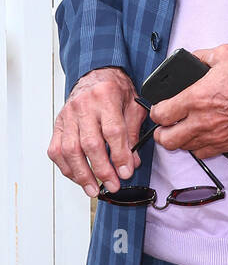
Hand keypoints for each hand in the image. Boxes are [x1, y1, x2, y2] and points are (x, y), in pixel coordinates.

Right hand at [47, 66, 146, 197]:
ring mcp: (68, 116)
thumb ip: (133, 132)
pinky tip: (78, 177)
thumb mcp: (133, 105)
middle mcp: (84, 106)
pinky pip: (56, 150)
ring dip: (82, 174)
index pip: (112, 131)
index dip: (120, 155)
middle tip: (113, 185)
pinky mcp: (58, 125)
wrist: (96, 75)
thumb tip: (133, 161)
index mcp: (106, 97)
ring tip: (94, 189)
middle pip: (90, 144)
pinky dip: (67, 168)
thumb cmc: (115, 90)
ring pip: (70, 150)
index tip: (125, 172)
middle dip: (102, 170)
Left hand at [146, 44, 227, 156]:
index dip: (155, 111)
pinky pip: (203, 154)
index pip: (161, 114)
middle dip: (161, 133)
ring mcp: (215, 136)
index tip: (160, 108)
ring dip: (179, 140)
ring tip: (182, 130)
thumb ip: (202, 56)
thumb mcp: (226, 54)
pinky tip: (201, 137)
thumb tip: (192, 58)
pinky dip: (198, 148)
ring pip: (184, 149)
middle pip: (167, 140)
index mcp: (196, 98)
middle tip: (165, 125)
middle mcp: (202, 121)